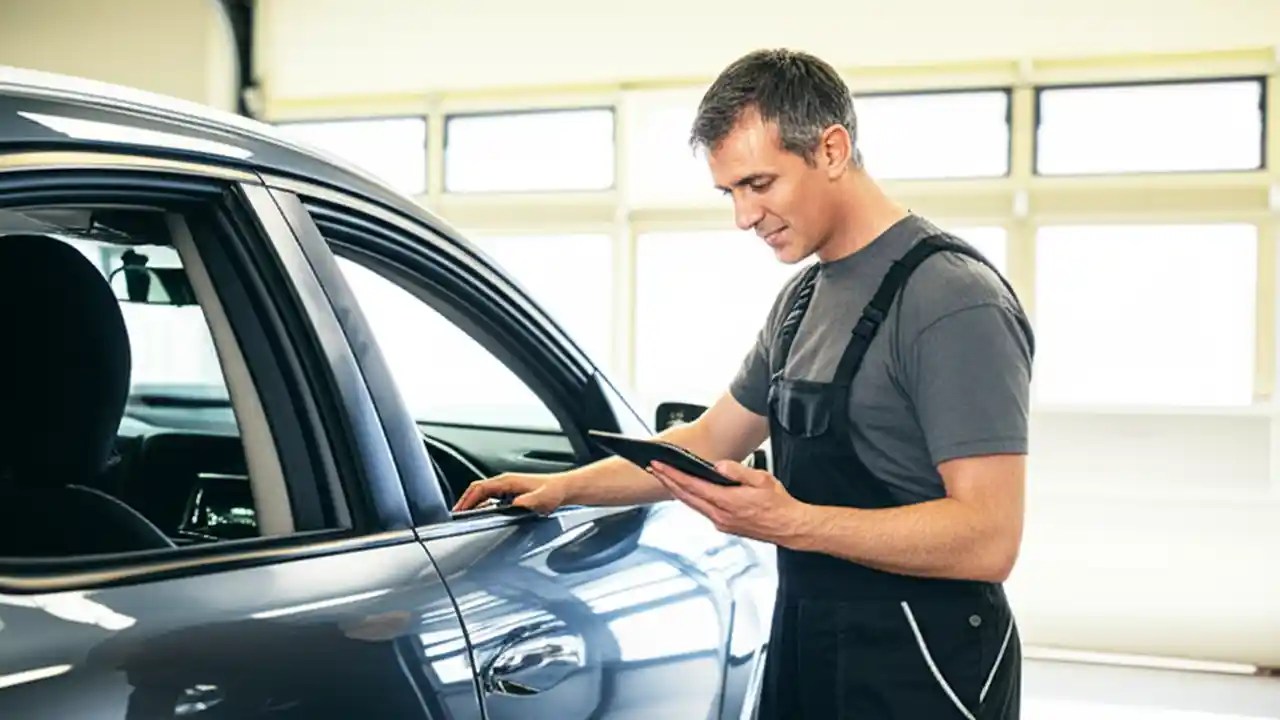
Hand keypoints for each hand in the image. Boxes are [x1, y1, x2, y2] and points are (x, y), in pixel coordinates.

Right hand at [452, 472, 569, 514]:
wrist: (565, 489)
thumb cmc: (554, 492)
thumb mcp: (539, 500)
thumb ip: (524, 504)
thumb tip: (512, 507)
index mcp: (508, 481)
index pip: (479, 488)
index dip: (467, 500)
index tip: (459, 511)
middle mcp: (505, 482)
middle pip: (477, 490)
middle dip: (465, 502)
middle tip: (456, 516)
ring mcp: (508, 488)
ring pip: (482, 494)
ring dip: (472, 504)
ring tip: (465, 517)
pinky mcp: (512, 494)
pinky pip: (490, 499)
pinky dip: (481, 506)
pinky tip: (482, 516)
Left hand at [648, 460, 808, 544]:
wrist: (789, 527)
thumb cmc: (779, 504)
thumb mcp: (762, 479)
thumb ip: (737, 471)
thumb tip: (718, 465)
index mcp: (727, 502)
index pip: (692, 486)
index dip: (672, 475)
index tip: (659, 466)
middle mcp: (720, 515)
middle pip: (685, 496)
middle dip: (667, 481)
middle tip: (653, 468)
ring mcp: (721, 523)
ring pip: (691, 504)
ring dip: (676, 490)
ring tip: (664, 477)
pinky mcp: (724, 526)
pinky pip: (700, 510)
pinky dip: (689, 498)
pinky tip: (686, 490)